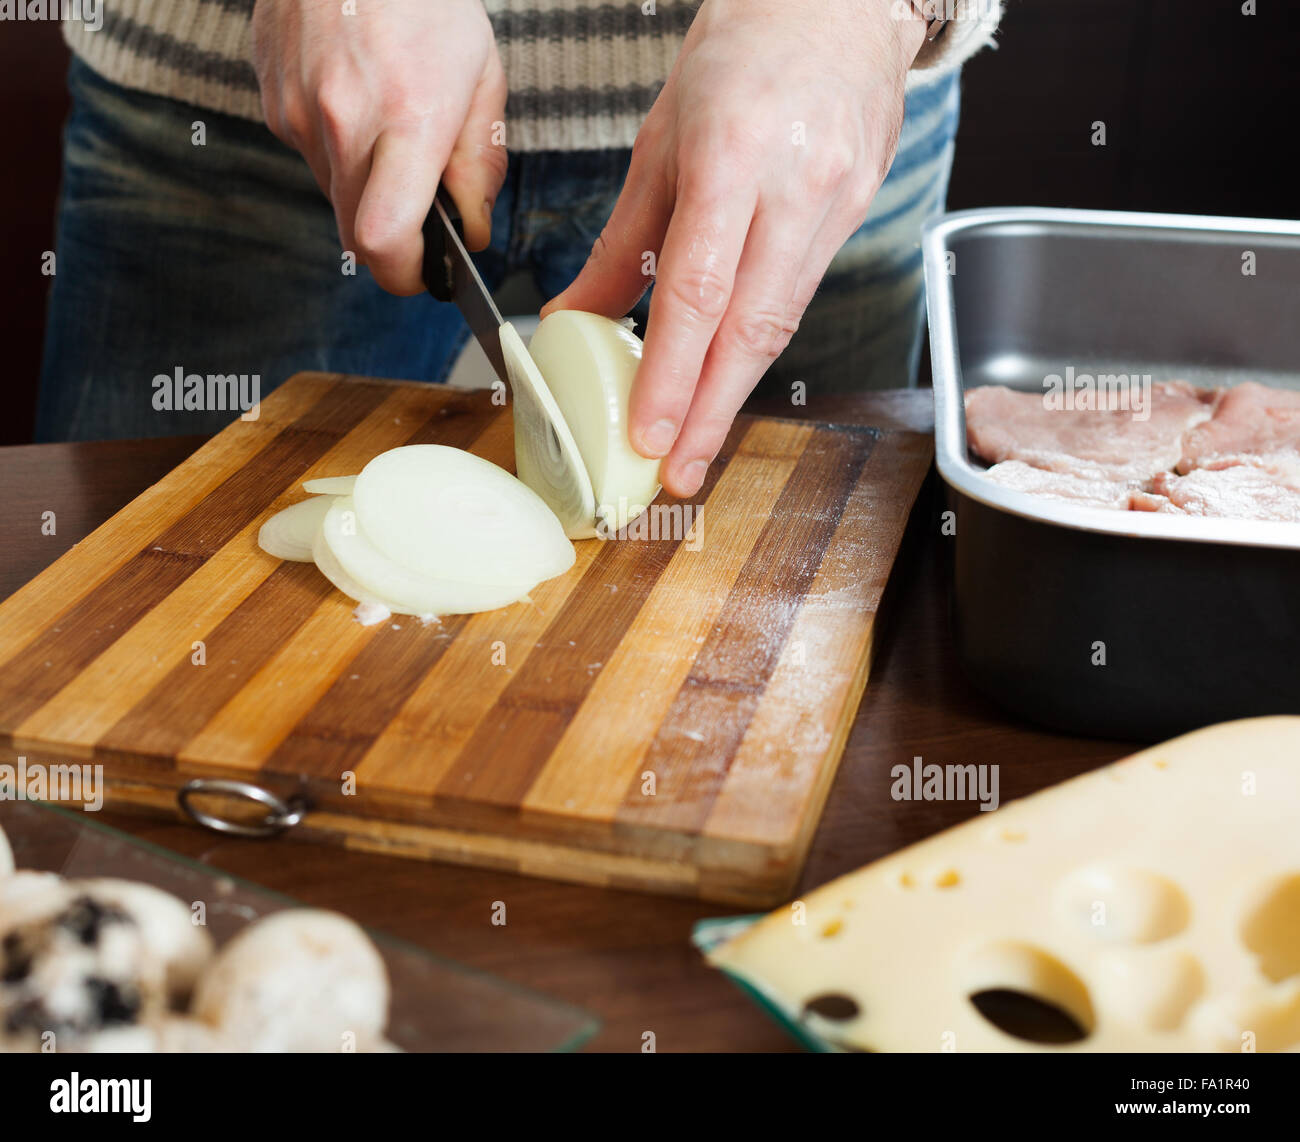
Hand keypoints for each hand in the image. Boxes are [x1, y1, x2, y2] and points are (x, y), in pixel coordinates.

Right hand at [252, 0, 507, 293]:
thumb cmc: (426, 0)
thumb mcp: (482, 76)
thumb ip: (480, 164)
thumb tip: (472, 228)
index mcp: (405, 119)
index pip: (384, 240)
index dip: (406, 274)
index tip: (428, 274)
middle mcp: (342, 123)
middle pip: (356, 235)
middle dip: (392, 242)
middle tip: (422, 216)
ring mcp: (299, 114)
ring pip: (333, 196)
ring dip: (366, 189)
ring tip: (391, 131)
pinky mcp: (274, 102)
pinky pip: (311, 156)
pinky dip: (339, 150)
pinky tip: (358, 103)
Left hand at [542, 0, 924, 495]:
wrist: (835, 4)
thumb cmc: (737, 55)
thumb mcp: (661, 141)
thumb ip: (624, 242)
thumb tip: (579, 317)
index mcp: (733, 158)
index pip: (699, 292)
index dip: (674, 374)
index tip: (648, 434)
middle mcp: (795, 188)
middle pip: (752, 329)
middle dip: (710, 413)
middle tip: (677, 474)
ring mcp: (837, 203)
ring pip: (782, 323)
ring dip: (735, 394)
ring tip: (696, 446)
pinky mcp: (859, 214)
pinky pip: (800, 295)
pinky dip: (758, 345)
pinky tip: (729, 380)